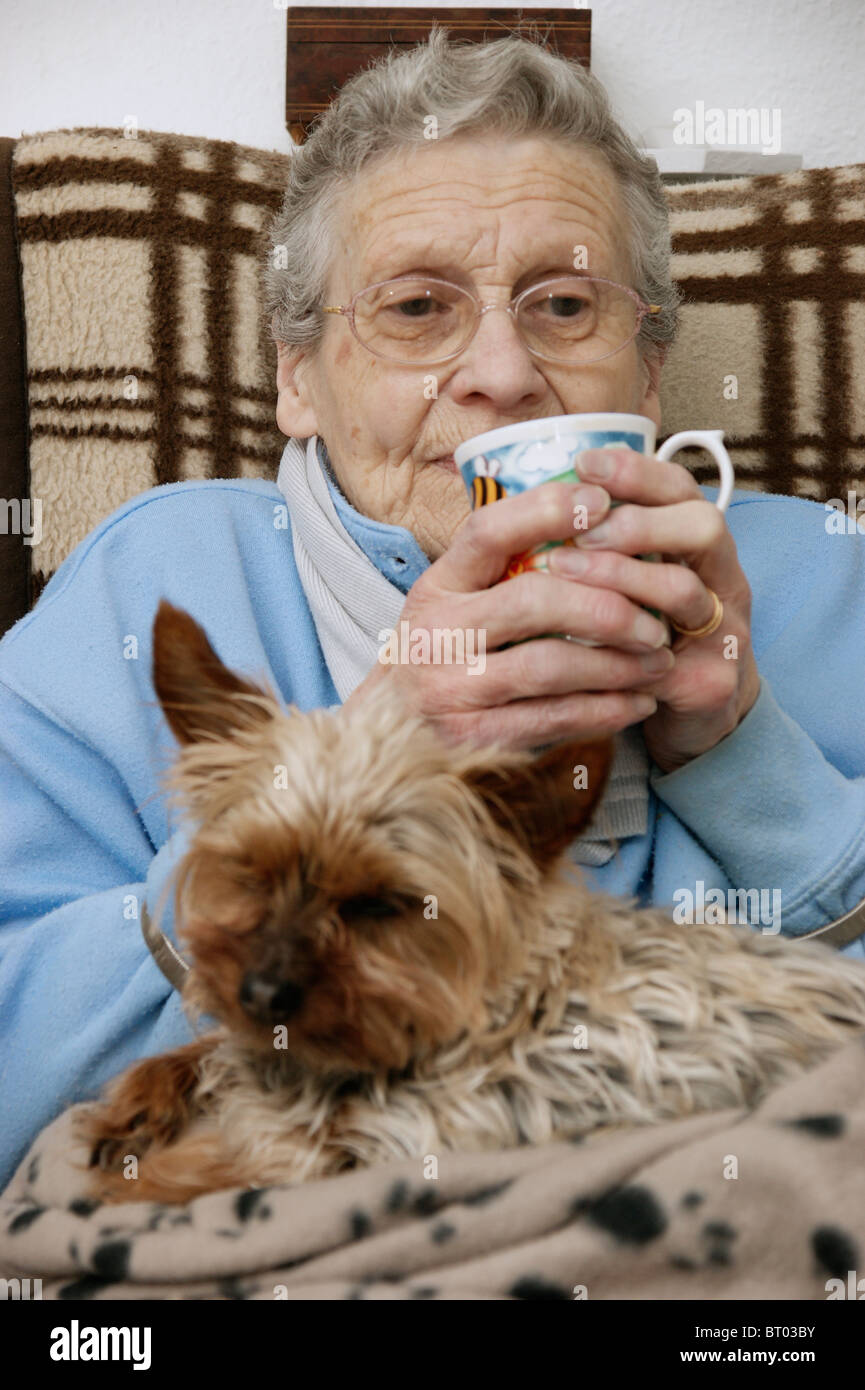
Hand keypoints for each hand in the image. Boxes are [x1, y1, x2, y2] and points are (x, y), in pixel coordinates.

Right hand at [343, 478, 675, 750]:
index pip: (487, 531)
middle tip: (656, 618)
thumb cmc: (444, 652)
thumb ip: (503, 564)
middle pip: (532, 601)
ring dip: (617, 663)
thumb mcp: (453, 599)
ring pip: (549, 665)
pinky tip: (639, 702)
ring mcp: (451, 689)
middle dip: (607, 606)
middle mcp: (436, 633)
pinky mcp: (471, 737)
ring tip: (658, 660)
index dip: (546, 510)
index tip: (604, 501)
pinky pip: (552, 719)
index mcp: (436, 585)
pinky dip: (606, 710)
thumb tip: (590, 508)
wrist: (389, 732)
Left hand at [547, 447, 761, 771]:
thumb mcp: (629, 582)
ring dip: (624, 579)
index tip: (585, 463)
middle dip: (636, 523)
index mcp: (697, 546)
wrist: (692, 719)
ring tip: (565, 575)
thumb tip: (531, 502)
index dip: (635, 471)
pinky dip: (619, 656)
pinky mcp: (711, 685)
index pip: (679, 489)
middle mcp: (722, 579)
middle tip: (582, 533)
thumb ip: (600, 544)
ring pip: (686, 591)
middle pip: (702, 525)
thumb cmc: (645, 638)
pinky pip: (668, 666)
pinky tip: (576, 651)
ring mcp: (724, 632)